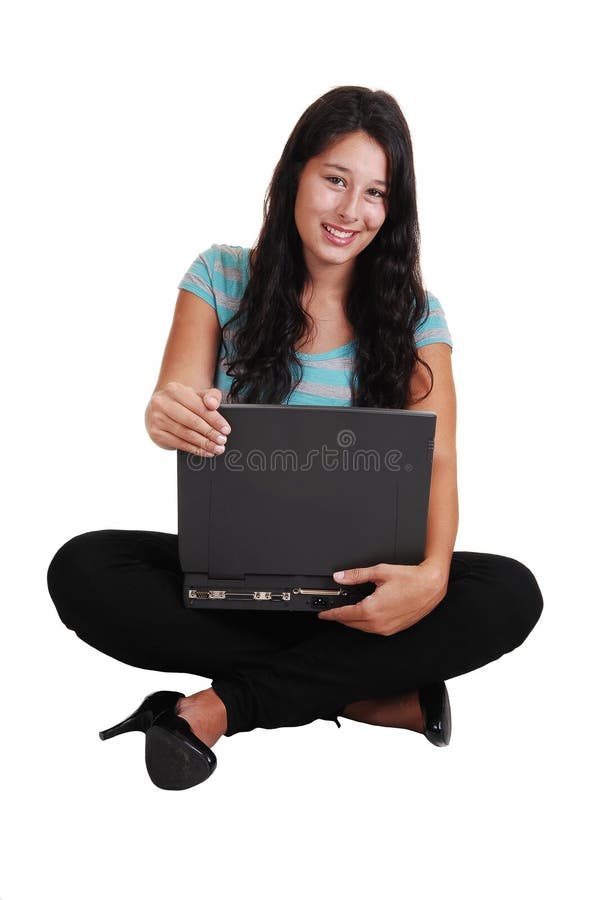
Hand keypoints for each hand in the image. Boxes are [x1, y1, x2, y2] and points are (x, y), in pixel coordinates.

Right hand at [145, 382, 230, 455]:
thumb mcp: (197, 395)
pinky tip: (205, 451)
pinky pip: (179, 444)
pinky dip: (194, 449)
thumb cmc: (183, 403)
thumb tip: (213, 404)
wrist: (159, 410)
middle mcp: (162, 403)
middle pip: (192, 421)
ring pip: (186, 434)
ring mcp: (157, 419)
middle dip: (210, 433)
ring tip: (217, 448)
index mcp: (174, 390)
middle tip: (222, 440)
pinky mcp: (156, 433)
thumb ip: (211, 396)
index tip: (226, 429)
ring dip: (204, 444)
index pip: (199, 407)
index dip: (215, 419)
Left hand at [317, 561, 446, 635]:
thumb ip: (356, 575)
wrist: (431, 586)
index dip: (331, 614)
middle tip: (332, 611)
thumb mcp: (379, 572)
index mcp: (372, 609)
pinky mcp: (394, 629)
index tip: (323, 614)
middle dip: (340, 617)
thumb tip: (340, 577)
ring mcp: (387, 628)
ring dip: (353, 621)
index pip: (344, 614)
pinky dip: (365, 623)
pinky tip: (365, 614)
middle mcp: (378, 623)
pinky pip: (374, 629)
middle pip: (351, 623)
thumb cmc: (411, 579)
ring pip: (362, 628)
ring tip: (347, 611)